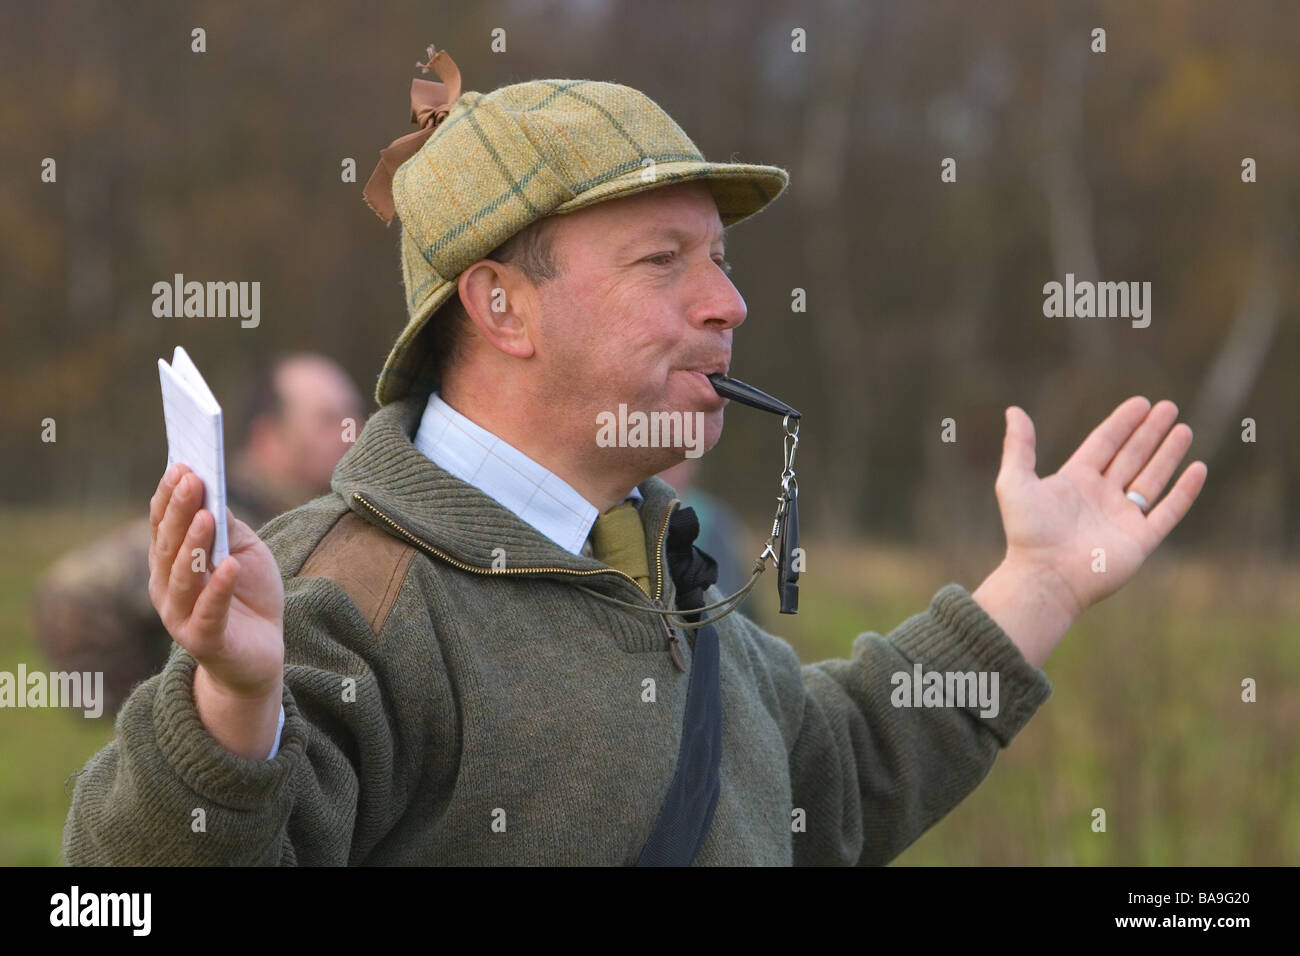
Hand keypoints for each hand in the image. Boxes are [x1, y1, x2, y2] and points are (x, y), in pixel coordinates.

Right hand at [148, 463, 284, 756]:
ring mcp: (180, 615)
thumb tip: (215, 492)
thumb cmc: (249, 594)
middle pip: (169, 544)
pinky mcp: (204, 639)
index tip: (182, 463)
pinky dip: (219, 588)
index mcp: (171, 561)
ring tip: (206, 516)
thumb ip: (227, 527)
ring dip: (193, 544)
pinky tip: (229, 566)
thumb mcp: (243, 552)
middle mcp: (167, 587)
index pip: (163, 524)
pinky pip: (209, 612)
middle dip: (179, 509)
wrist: (260, 653)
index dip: (169, 495)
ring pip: (183, 577)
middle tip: (191, 477)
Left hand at [993, 396, 1207, 622]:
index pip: (1104, 444)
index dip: (1122, 423)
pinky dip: (1184, 491)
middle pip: (1131, 457)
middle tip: (1170, 407)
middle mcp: (1101, 497)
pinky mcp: (1140, 540)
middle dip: (1150, 432)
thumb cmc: (1027, 532)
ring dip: (1168, 454)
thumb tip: (1014, 410)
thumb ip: (1019, 446)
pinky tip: (1198, 468)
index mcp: (1074, 482)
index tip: (1142, 402)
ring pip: (1152, 479)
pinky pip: (1168, 511)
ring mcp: (1122, 518)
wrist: (1045, 577)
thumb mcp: (1015, 482)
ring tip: (1184, 429)